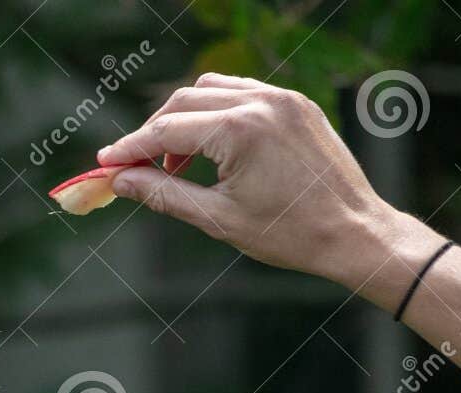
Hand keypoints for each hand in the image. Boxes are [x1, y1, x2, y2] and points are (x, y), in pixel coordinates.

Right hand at [98, 74, 442, 304]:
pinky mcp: (296, 104)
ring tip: (177, 164)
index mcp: (239, 130)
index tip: (105, 164)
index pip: (166, 130)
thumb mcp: (218, 219)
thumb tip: (121, 182)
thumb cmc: (290, 234)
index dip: (130, 148)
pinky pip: (243, 93)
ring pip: (211, 90)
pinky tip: (212, 149)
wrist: (355, 232)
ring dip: (184, 120)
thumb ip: (164, 194)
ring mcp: (281, 98)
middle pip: (183, 103)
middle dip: (152, 134)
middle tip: (134, 168)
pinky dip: (217, 113)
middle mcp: (260, 102)